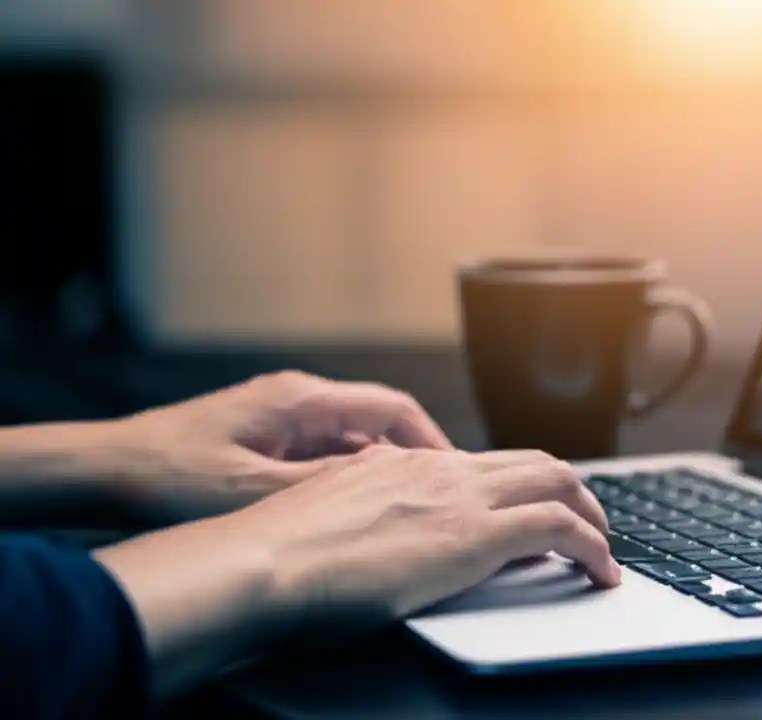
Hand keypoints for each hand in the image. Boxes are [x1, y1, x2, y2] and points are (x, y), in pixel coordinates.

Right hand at [95, 446, 619, 697]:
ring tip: (601, 547)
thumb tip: (377, 535)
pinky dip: (592, 547)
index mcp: (397, 465)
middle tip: (584, 523)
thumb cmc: (272, 559)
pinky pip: (561, 527)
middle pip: (529, 461)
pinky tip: (601, 571)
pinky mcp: (479, 534)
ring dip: (590, 514)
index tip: (529, 509)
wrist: (260, 564)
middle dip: (567, 490)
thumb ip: (360, 517)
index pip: (479, 463)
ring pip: (557, 480)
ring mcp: (460, 496)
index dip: (516, 484)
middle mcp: (436, 469)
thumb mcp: (325, 523)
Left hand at [113, 370, 452, 523]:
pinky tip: (352, 510)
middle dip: (412, 458)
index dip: (432, 441)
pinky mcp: (265, 436)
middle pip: (377, 421)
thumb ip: (325, 485)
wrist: (104, 470)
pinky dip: (347, 476)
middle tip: (439, 495)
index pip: (393, 408)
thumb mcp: (255, 489)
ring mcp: (280, 416)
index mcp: (301, 399)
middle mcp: (296, 398)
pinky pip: (324, 451)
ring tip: (404, 508)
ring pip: (352, 439)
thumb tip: (388, 486)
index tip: (456, 473)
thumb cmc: (170, 476)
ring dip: (379, 470)